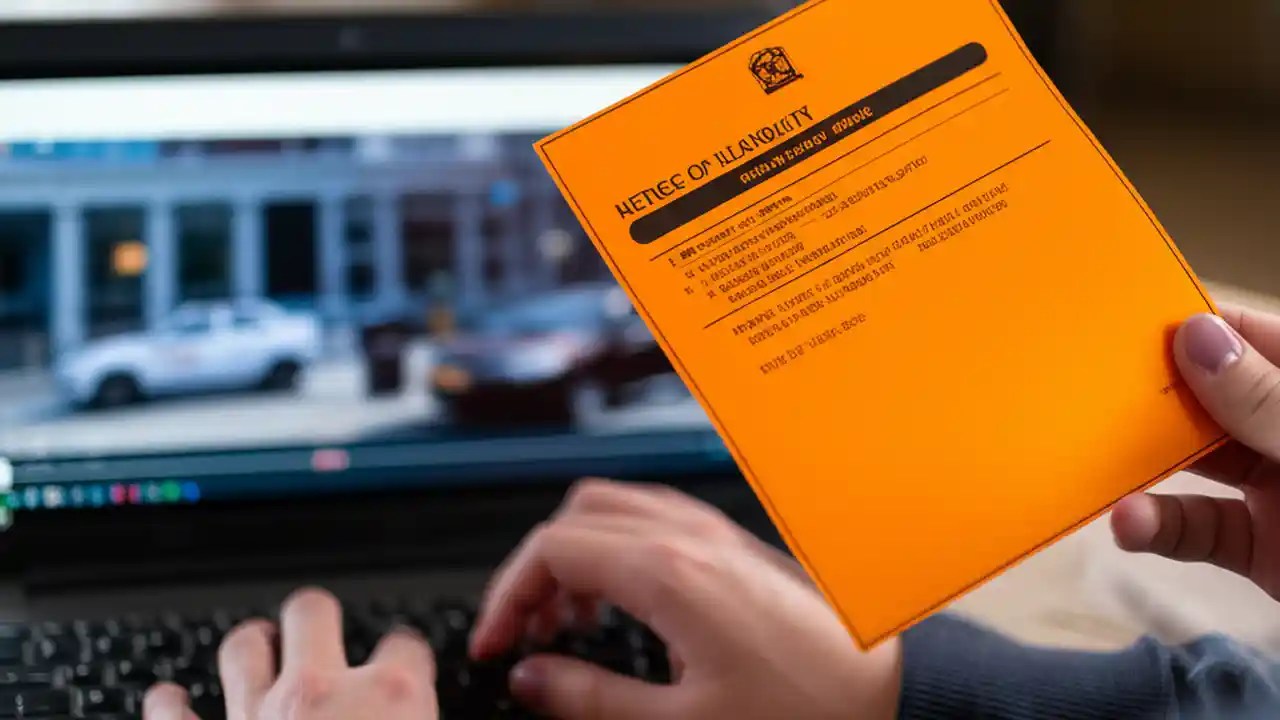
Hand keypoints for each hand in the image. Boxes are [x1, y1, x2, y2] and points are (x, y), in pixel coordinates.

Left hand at [142, 588, 437, 719]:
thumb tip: (424, 713)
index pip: (405, 646)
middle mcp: (320, 693)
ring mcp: (256, 716)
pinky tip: (168, 699)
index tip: (402, 670)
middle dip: (315, 620)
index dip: (403, 657)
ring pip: (242, 648)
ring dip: (250, 648)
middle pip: (312, 613)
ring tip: (256, 650)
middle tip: (319, 636)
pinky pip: (173, 713)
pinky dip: (169, 705)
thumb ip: (422, 717)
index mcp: (390, 697)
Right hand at [469, 478, 900, 719]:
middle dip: (534, 569)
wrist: (887, 693)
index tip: (493, 643)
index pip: (551, 549)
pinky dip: (616, 550)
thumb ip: (590, 697)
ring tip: (567, 620)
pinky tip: (622, 601)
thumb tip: (531, 677)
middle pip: (575, 516)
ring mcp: (715, 535)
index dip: (506, 595)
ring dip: (575, 555)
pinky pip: (653, 520)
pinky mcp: (734, 548)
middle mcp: (690, 537)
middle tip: (523, 632)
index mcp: (669, 572)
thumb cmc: (804, 709)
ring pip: (614, 510)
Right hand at [1112, 303, 1279, 598]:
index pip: (1261, 338)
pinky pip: (1197, 529)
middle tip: (1096, 394)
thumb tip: (1195, 336)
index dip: (1201, 327)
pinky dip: (1157, 528)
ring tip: (1103, 464)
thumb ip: (1265, 403)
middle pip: (1219, 400)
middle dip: (1160, 399)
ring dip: (1148, 469)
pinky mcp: (1261, 550)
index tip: (1131, 323)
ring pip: (1199, 466)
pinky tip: (1128, 525)